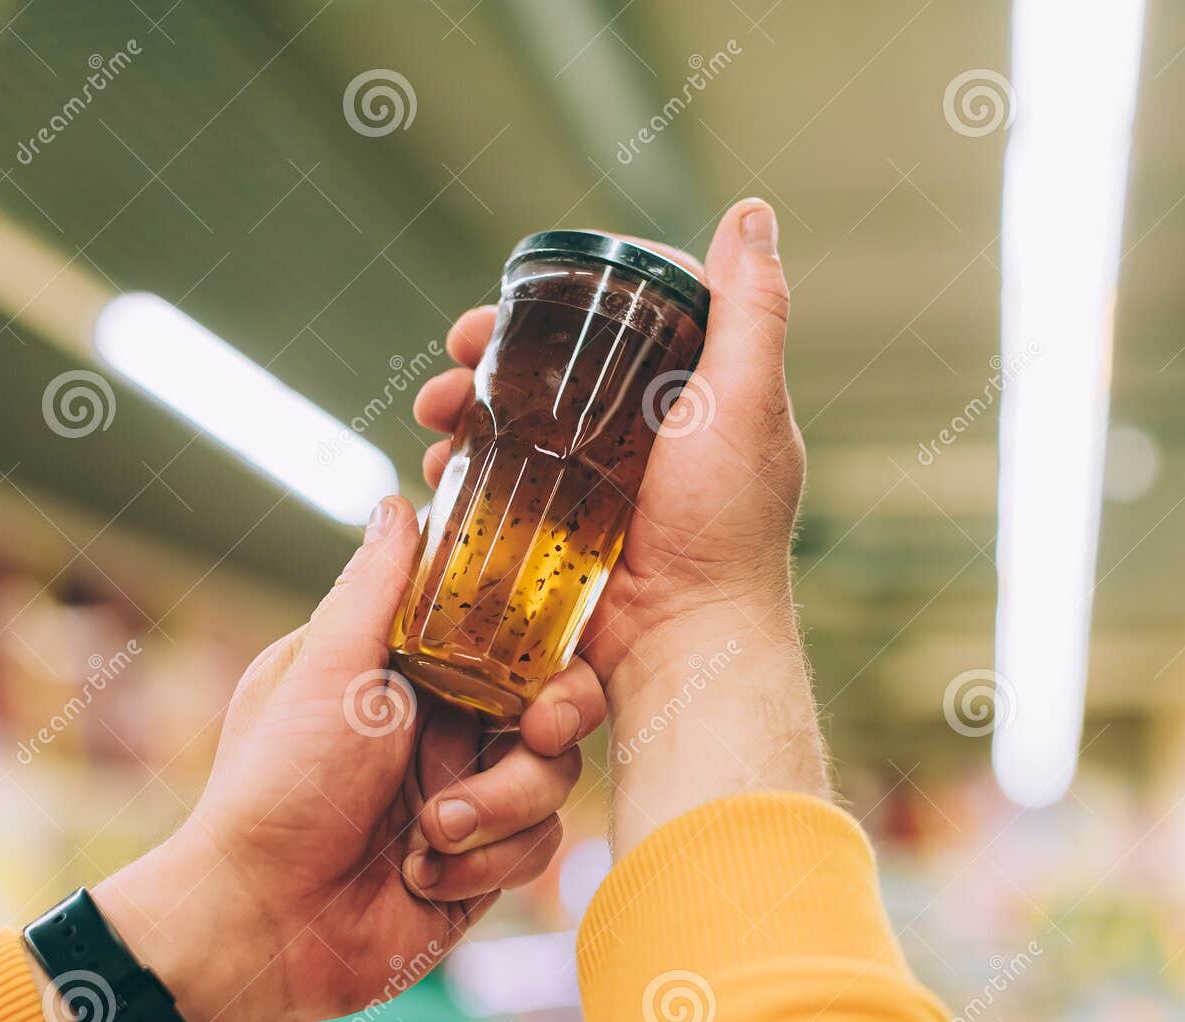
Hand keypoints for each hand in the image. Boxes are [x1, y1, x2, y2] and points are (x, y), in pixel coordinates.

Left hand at [77, 496, 604, 1021]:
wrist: (260, 923)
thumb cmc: (275, 787)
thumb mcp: (325, 671)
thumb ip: (376, 591)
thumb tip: (396, 504)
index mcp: (413, 673)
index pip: (512, 637)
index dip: (548, 648)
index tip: (547, 669)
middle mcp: (449, 729)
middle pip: (554, 707)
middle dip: (548, 728)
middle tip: (532, 736)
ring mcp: (469, 798)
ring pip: (554, 781)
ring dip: (498, 809)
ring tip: (429, 832)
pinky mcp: (483, 865)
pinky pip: (536, 848)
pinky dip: (484, 864)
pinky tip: (420, 873)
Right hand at [412, 200, 826, 850]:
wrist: (683, 646)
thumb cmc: (725, 531)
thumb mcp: (745, 405)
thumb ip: (750, 312)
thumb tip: (751, 213)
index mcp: (691, 396)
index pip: (624, 317)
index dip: (568, 294)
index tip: (521, 291)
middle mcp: (644, 434)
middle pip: (556, 366)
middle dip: (493, 354)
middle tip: (454, 358)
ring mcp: (597, 483)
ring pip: (518, 423)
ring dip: (466, 407)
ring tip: (434, 416)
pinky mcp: (560, 529)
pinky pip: (502, 485)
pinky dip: (465, 469)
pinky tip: (442, 470)